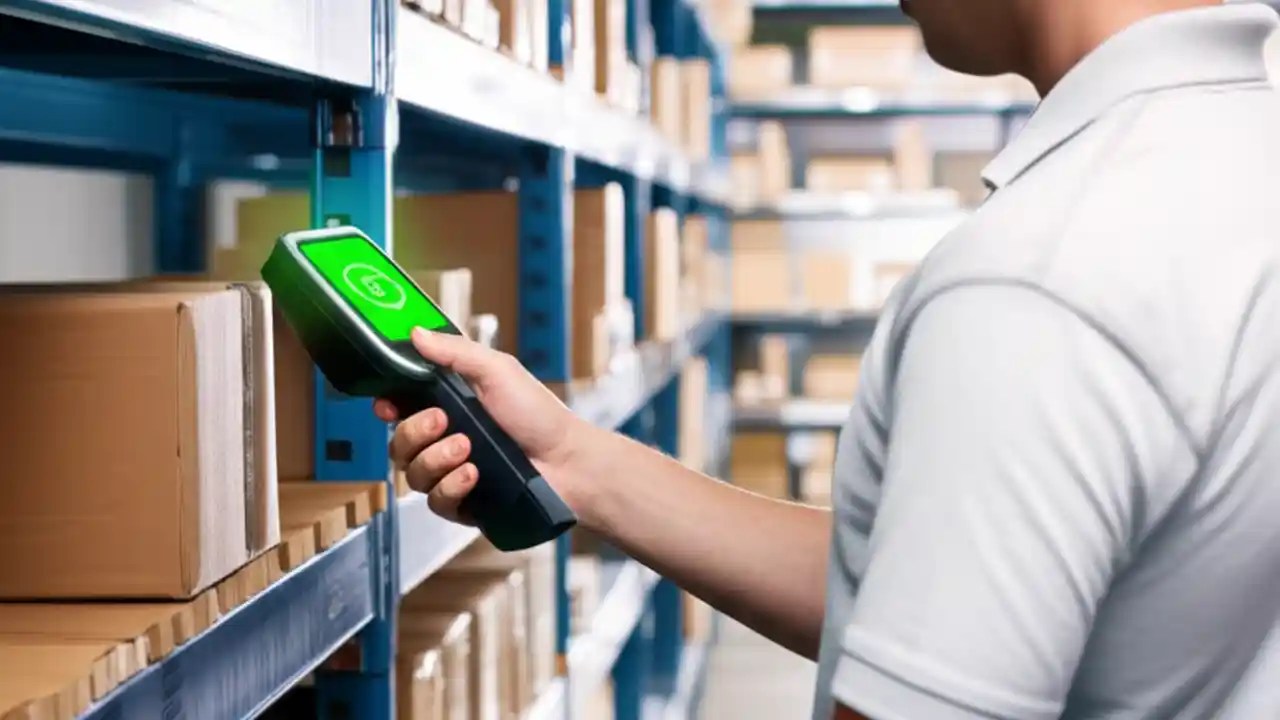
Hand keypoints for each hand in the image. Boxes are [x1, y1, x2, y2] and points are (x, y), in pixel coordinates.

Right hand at [375, 327, 598, 524]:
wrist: (569, 462)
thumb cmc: (539, 415)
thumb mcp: (497, 371)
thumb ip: (455, 352)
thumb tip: (417, 333)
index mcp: (450, 406)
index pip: (401, 408)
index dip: (387, 406)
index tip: (386, 404)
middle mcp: (446, 440)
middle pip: (399, 442)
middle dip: (415, 432)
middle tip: (444, 421)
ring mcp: (453, 473)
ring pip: (413, 474)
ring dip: (435, 459)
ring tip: (468, 449)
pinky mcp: (464, 503)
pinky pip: (436, 502)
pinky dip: (451, 487)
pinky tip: (473, 475)